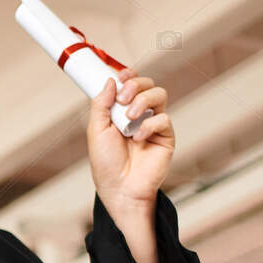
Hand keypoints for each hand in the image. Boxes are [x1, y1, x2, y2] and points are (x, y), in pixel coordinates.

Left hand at [88, 68, 173, 214]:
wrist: (120, 188)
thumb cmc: (106, 163)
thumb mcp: (96, 131)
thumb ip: (101, 105)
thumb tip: (111, 80)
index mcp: (120, 112)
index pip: (129, 84)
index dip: (128, 75)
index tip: (122, 74)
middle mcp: (139, 114)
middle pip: (147, 84)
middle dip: (136, 85)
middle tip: (124, 99)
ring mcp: (153, 124)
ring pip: (159, 95)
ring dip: (143, 101)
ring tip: (130, 117)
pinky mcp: (166, 136)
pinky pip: (163, 118)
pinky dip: (150, 124)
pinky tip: (139, 138)